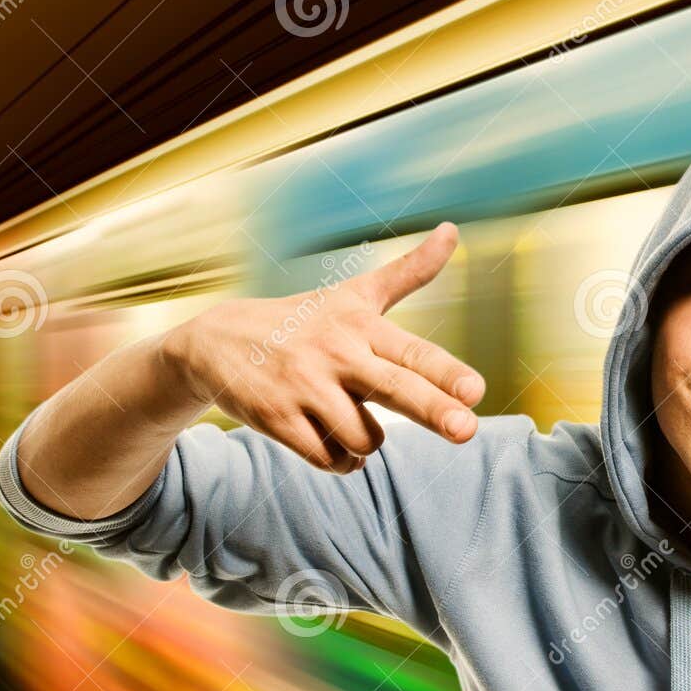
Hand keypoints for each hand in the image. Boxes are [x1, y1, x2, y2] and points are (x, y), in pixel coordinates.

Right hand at [161, 222, 485, 473]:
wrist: (214, 342)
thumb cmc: (301, 321)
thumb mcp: (352, 295)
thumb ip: (407, 272)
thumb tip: (452, 229)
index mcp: (359, 324)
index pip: (411, 350)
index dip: (445, 371)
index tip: (475, 390)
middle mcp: (335, 353)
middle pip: (395, 388)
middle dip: (434, 410)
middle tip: (466, 430)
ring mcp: (304, 387)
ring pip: (365, 438)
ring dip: (366, 443)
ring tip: (345, 419)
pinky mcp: (277, 419)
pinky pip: (330, 459)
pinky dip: (340, 460)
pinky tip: (330, 441)